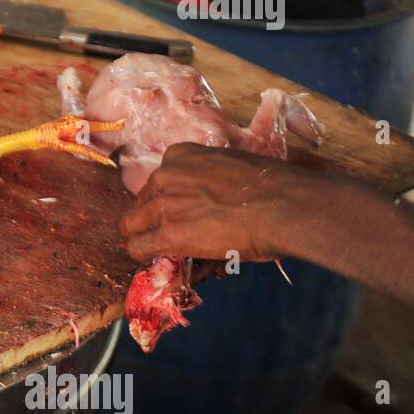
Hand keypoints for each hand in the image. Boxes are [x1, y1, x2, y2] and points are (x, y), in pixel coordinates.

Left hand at [118, 144, 313, 263]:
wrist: (282, 205)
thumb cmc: (271, 186)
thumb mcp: (231, 168)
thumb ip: (208, 180)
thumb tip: (208, 201)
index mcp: (180, 155)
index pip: (158, 180)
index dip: (167, 198)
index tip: (181, 210)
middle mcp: (164, 176)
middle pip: (142, 201)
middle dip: (154, 218)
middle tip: (172, 231)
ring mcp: (163, 205)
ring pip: (131, 224)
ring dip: (145, 236)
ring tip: (162, 248)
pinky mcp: (168, 235)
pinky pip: (137, 248)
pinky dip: (144, 255)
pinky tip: (158, 259)